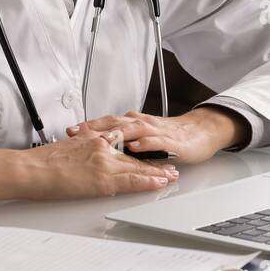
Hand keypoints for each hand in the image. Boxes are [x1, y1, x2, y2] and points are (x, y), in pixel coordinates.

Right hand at [0, 129, 178, 201]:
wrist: (29, 170)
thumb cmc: (40, 162)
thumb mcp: (66, 148)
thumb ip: (82, 150)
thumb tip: (87, 158)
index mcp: (92, 140)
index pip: (122, 144)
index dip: (138, 149)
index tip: (149, 151)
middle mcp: (102, 147)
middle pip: (134, 154)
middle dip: (153, 159)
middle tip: (169, 162)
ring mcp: (104, 163)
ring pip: (138, 167)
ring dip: (156, 171)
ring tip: (171, 175)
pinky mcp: (102, 179)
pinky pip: (131, 181)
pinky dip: (148, 182)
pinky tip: (158, 183)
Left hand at [65, 106, 247, 164]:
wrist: (200, 132)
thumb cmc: (171, 136)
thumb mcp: (143, 135)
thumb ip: (125, 137)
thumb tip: (101, 143)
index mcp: (134, 122)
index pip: (107, 122)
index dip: (88, 126)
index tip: (69, 130)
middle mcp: (142, 123)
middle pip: (114, 123)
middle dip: (95, 128)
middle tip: (77, 133)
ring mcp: (155, 131)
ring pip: (132, 129)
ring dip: (116, 133)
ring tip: (100, 139)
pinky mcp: (170, 142)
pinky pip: (155, 142)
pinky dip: (144, 144)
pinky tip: (134, 148)